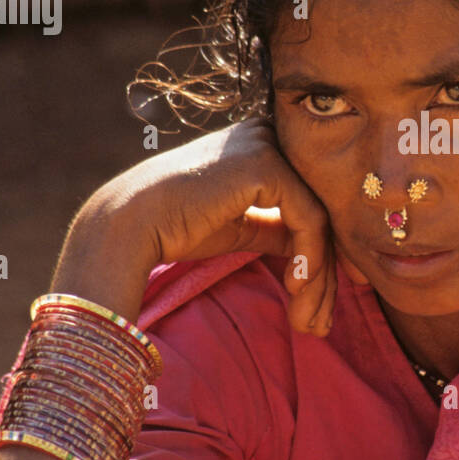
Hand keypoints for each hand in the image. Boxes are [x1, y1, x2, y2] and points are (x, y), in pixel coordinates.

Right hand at [81, 116, 359, 335]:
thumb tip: (317, 250)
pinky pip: (308, 219)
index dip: (324, 251)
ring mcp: (269, 146)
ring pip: (321, 218)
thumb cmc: (178, 227)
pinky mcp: (267, 166)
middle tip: (321, 324)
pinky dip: (309, 260)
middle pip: (321, 208)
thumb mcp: (242, 227)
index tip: (324, 300)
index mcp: (262, 144)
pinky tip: (294, 289)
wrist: (131, 224)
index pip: (310, 198)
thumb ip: (278, 226)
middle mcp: (270, 136)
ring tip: (309, 321)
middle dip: (328, 272)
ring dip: (320, 277)